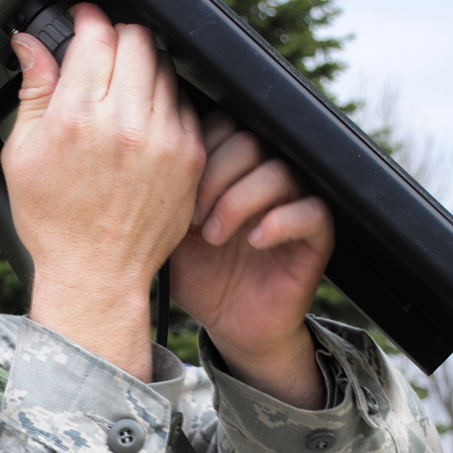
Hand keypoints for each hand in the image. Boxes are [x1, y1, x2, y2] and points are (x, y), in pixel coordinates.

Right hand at [3, 4, 204, 381]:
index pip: (95, 35)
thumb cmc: (55, 223)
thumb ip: (33, 91)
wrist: (96, 274)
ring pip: (163, 66)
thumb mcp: (22, 155)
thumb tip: (31, 44)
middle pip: (136, 38)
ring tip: (121, 96)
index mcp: (75, 117)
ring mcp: (162, 138)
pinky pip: (183, 103)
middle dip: (117, 39)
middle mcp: (123, 122)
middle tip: (103, 57)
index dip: (87, 21)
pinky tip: (143, 126)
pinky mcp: (189, 155)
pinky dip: (164, 103)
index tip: (82, 25)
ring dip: (143, 68)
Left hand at [168, 112, 333, 408]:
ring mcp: (294, 204)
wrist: (230, 324)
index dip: (198, 152)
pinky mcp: (317, 237)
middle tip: (192, 217)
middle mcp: (265, 179)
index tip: (172, 191)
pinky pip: (312, 212)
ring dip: (239, 201)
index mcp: (232, 169)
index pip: (224, 128)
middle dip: (215, 177)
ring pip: (280, 172)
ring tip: (214, 235)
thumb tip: (135, 161)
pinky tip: (254, 242)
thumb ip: (161, 193)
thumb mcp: (169, 231)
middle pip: (251, 142)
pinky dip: (280, 222)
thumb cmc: (198, 276)